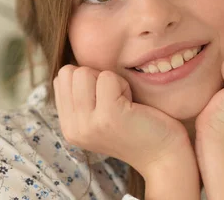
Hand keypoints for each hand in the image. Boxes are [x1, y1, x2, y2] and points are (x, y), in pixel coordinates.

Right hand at [53, 65, 192, 176]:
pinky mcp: (108, 116)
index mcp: (68, 127)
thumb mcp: (97, 116)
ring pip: (84, 72)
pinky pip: (107, 77)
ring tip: (123, 102)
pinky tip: (132, 105)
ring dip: (109, 80)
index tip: (105, 99)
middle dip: (95, 77)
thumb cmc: (135, 128)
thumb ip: (81, 97)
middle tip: (116, 99)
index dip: (87, 79)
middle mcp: (73, 128)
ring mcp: (88, 123)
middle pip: (69, 72)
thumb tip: (71, 67)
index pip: (61, 79)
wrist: (163, 157)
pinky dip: (123, 84)